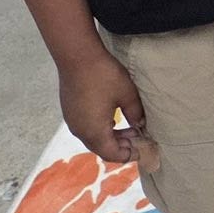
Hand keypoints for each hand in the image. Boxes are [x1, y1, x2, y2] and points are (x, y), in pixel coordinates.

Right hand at [60, 50, 145, 165]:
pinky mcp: (70, 111)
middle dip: (122, 146)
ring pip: (94, 138)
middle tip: (140, 138)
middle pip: (102, 148)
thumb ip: (135, 113)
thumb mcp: (127, 95)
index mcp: (94, 132)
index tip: (143, 150)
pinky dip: (101, 128)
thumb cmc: (104, 76)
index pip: (112, 154)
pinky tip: (114, 118)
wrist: (77, 57)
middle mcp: (80, 131)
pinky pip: (87, 128)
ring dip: (112, 136)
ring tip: (131, 127)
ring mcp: (72, 121)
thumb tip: (140, 125)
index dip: (129, 155)